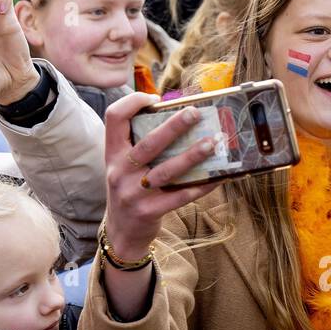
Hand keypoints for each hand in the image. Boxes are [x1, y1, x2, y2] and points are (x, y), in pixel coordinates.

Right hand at [102, 93, 218, 260]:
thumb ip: (140, 144)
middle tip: (194, 112)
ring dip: (192, 156)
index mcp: (112, 153)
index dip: (132, 102)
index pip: (114, 118)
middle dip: (173, 126)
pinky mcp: (150, 211)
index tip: (155, 98)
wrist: (122, 231)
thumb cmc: (130, 189)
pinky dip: (201, 186)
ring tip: (212, 143)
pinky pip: (180, 196)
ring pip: (167, 170)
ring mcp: (134, 193)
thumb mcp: (124, 166)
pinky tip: (218, 177)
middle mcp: (120, 171)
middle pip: (148, 143)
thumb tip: (177, 117)